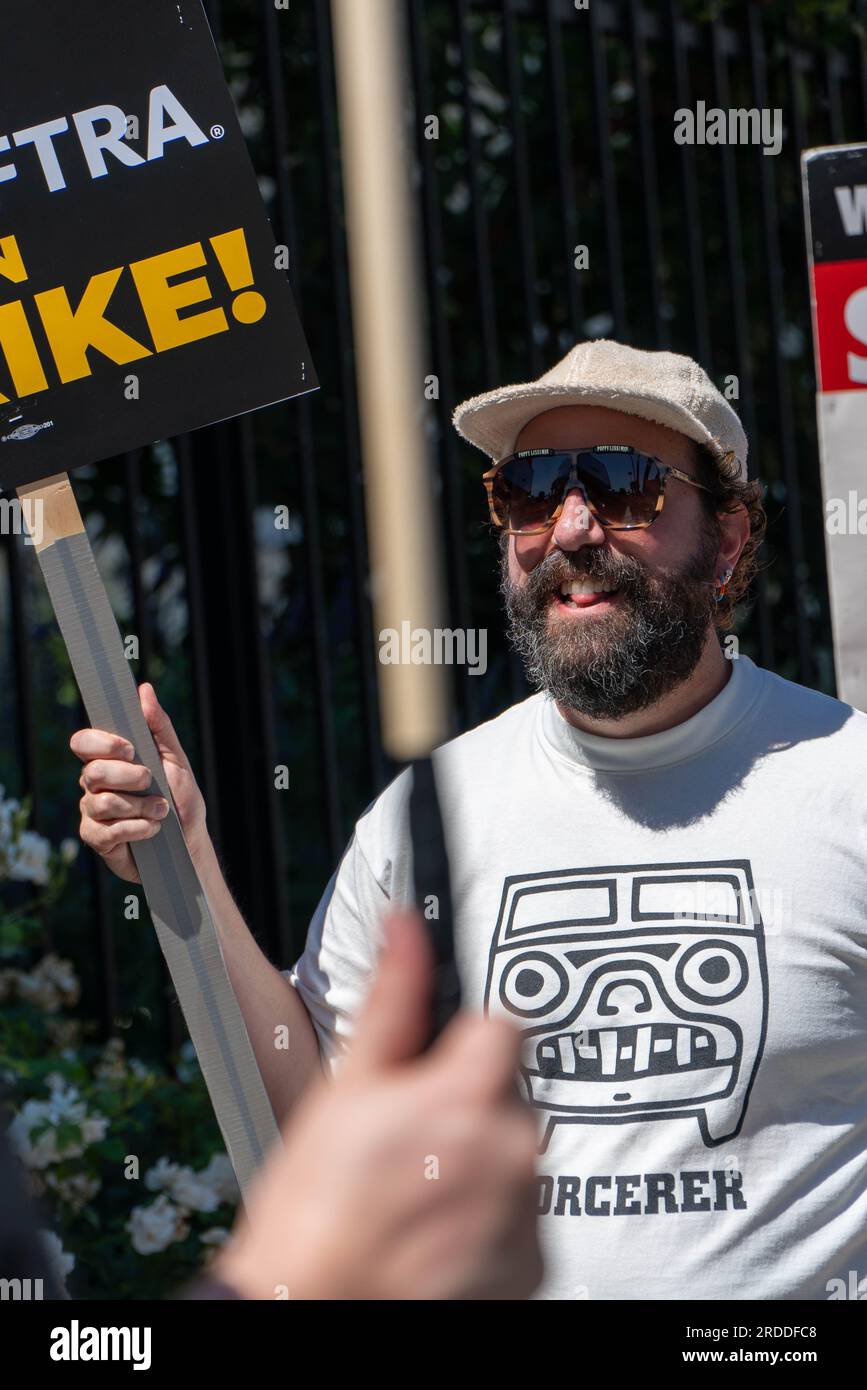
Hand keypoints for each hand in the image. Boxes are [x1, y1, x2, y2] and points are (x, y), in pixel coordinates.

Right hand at [70, 683, 206, 882]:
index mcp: (109, 760)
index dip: (101, 743)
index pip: (83, 742)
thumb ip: (159, 726)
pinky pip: (107, 830)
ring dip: (141, 806)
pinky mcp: (96, 838)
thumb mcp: (177, 760)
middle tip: (150, 781)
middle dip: (128, 777)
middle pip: (92, 772)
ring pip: (102, 802)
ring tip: (162, 811)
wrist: (189, 843)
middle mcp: (94, 784)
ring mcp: (92, 811)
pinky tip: (152, 829)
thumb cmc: (181, 799)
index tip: (129, 749)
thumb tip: (144, 689)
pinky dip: (137, 828)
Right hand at [214, 910, 542, 1300]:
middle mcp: (513, 1153)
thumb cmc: (316, 1202)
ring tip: (419, 1191)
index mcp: (470, 1096)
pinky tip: (438, 1229)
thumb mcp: (347, 1085)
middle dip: (469, 1104)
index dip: (463, 1041)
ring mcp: (526, 1214)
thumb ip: (393, 996)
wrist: (314, 1306)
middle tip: (411, 1138)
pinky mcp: (531, 1265)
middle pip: (512, 1093)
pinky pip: (523, 1214)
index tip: (432, 1070)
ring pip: (516, 1153)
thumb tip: (405, 923)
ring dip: (481, 1162)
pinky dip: (490, 1217)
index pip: (504, 1027)